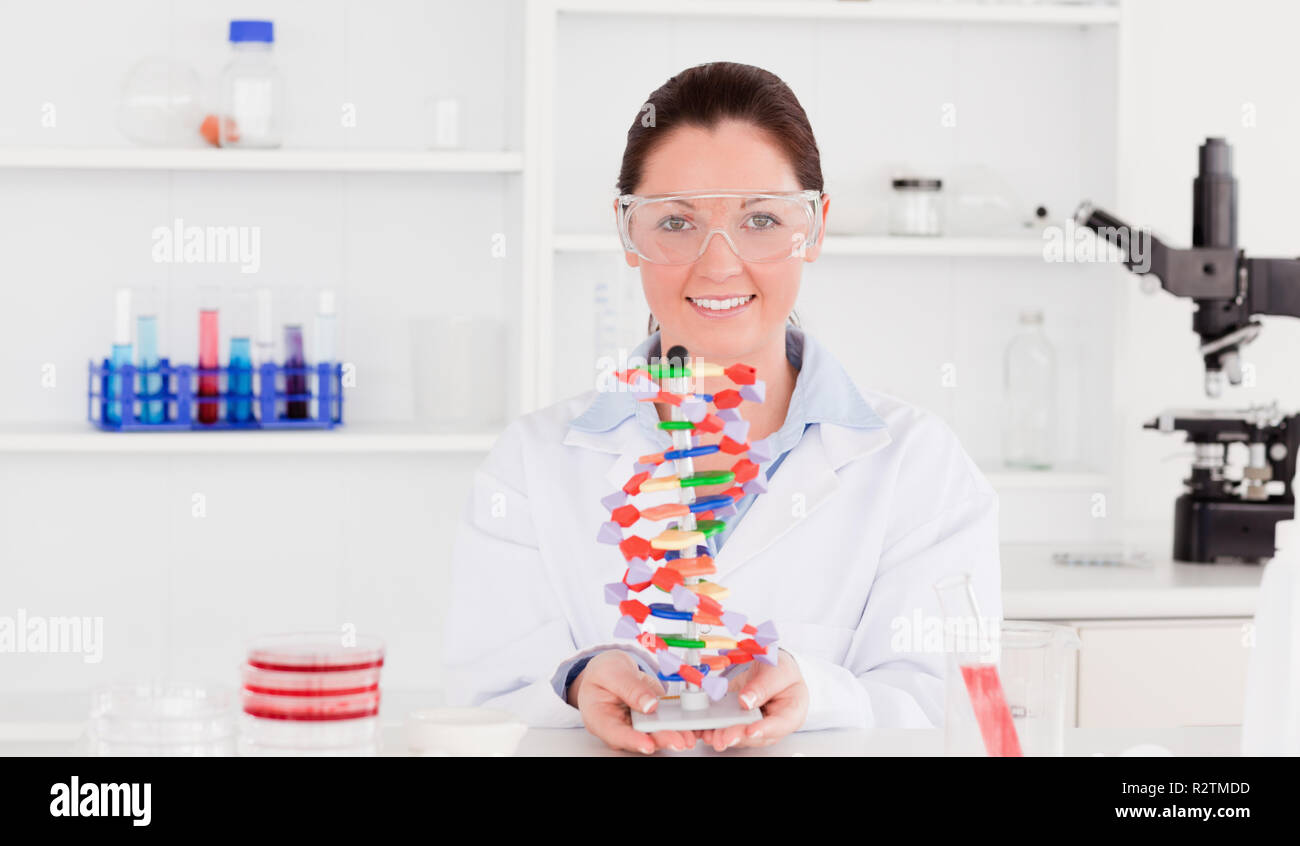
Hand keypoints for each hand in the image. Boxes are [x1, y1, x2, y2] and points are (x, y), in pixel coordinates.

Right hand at [569, 650, 698, 754]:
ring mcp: (638, 725)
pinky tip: (693, 724)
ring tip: (689, 735)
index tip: (648, 743)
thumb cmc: (603, 673)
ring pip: (656, 735)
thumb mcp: (611, 672)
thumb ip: (629, 688)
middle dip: (661, 740)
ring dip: (674, 735)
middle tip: (679, 740)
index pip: (616, 734)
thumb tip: (649, 705)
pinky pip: (667, 724)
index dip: (633, 741)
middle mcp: (620, 727)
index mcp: (600, 718)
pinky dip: (680, 724)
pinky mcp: (654, 718)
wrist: (610, 671)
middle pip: (640, 738)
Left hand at [697, 648, 807, 750]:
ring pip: (741, 736)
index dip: (764, 730)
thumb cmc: (782, 670)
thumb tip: (746, 701)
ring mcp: (756, 725)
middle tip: (724, 736)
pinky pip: (729, 728)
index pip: (780, 725)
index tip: (749, 730)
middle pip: (757, 736)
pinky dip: (715, 729)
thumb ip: (763, 686)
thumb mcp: (778, 671)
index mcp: (792, 712)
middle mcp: (774, 724)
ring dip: (724, 736)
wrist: (772, 666)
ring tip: (711, 735)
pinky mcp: (741, 722)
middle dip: (738, 736)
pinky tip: (704, 729)